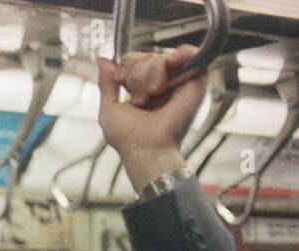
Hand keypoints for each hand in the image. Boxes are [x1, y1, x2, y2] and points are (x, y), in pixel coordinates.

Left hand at [98, 45, 205, 189]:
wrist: (147, 148)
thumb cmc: (128, 137)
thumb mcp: (110, 108)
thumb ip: (106, 84)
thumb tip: (104, 59)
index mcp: (146, 87)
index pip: (134, 59)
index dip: (125, 68)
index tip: (123, 86)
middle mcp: (165, 82)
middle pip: (145, 56)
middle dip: (136, 76)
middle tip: (141, 99)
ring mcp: (181, 79)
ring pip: (160, 56)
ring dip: (148, 76)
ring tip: (152, 96)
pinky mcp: (197, 78)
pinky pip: (188, 51)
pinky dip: (173, 59)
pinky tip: (164, 81)